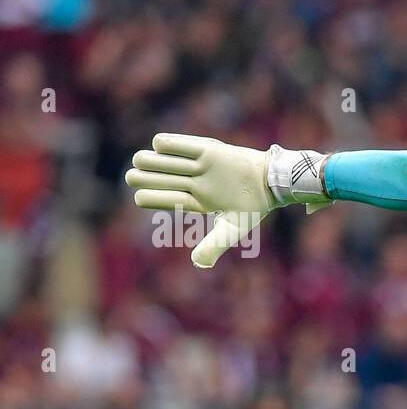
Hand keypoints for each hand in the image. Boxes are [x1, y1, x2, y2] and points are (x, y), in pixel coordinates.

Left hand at [125, 134, 328, 267]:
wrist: (271, 183)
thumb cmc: (252, 208)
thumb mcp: (234, 229)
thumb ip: (214, 245)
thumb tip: (198, 263)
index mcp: (195, 202)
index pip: (162, 199)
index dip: (148, 196)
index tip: (140, 197)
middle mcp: (192, 182)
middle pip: (156, 178)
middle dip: (141, 177)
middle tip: (133, 177)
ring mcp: (198, 165)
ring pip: (162, 160)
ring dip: (150, 161)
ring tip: (144, 161)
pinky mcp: (207, 149)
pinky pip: (178, 145)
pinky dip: (166, 145)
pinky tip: (160, 148)